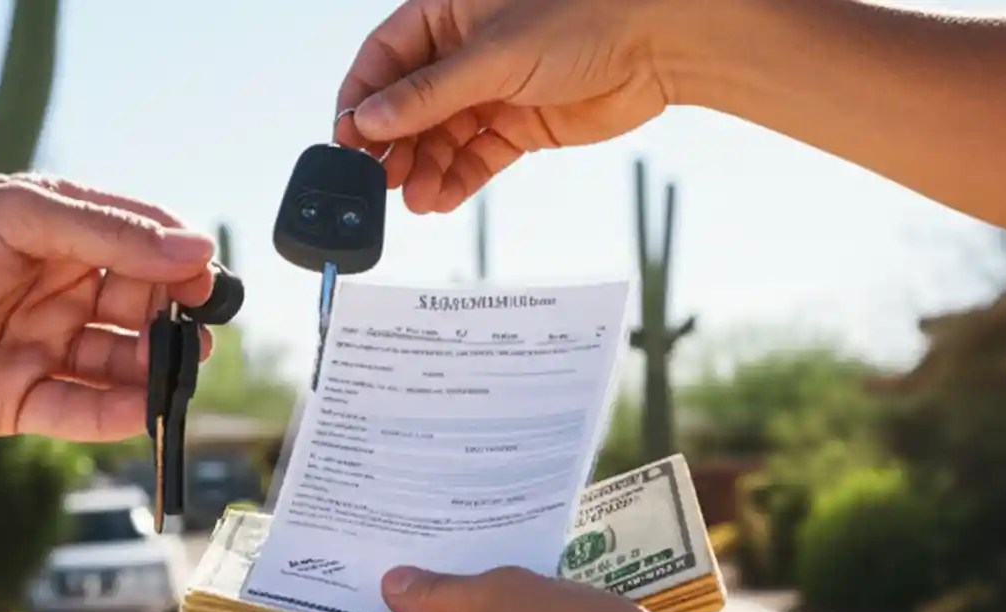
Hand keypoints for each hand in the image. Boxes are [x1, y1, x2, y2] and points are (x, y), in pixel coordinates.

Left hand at [0, 174, 216, 440]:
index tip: (206, 280)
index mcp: (54, 234)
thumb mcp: (14, 214)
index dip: (177, 263)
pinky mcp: (14, 401)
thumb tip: (195, 247)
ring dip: (153, 371)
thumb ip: (109, 233)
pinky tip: (142, 411)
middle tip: (199, 336)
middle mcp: (51, 290)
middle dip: (172, 323)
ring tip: (177, 375)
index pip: (139, 246)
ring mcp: (35, 346)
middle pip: (136, 308)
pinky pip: (79, 411)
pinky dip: (115, 414)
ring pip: (116, 364)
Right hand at [335, 0, 673, 213]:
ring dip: (424, 170)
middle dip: (393, 145)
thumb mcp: (493, 55)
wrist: (659, 45)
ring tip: (415, 199)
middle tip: (378, 182)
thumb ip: (429, 93)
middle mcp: (463, 53)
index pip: (384, 58)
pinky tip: (441, 199)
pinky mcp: (518, 126)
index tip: (346, 140)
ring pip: (440, 138)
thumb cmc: (584, 18)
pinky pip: (476, 157)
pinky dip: (458, 179)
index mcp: (447, 13)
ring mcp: (491, 90)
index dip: (362, 99)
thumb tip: (368, 120)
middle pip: (409, 105)